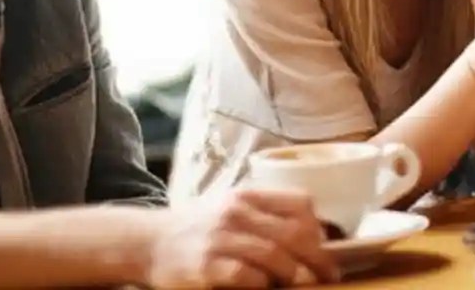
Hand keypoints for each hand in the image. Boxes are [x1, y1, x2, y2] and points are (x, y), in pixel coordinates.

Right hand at [140, 188, 337, 287]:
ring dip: (295, 274)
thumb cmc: (198, 227)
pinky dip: (263, 283)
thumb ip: (266, 215)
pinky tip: (266, 287)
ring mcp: (221, 238)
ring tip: (303, 284)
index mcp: (248, 195)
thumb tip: (313, 236)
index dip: (319, 228)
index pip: (300, 203)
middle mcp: (236, 212)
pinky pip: (248, 276)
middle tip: (327, 275)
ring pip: (275, 256)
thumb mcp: (231, 207)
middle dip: (317, 258)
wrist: (147, 242)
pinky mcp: (207, 265)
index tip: (325, 248)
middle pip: (295, 233)